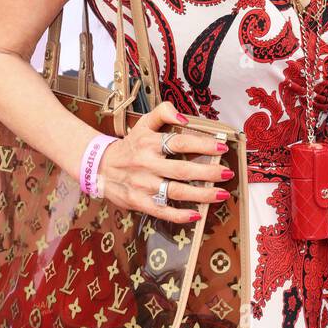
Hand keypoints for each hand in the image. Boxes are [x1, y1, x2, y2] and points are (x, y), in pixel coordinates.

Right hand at [98, 101, 231, 222]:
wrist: (100, 166)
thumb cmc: (130, 144)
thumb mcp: (144, 123)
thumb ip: (163, 112)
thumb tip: (184, 117)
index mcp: (150, 143)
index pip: (180, 142)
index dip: (203, 144)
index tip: (222, 146)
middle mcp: (147, 164)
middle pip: (182, 170)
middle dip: (208, 172)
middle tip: (227, 173)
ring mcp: (143, 185)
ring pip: (175, 192)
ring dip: (200, 195)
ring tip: (221, 194)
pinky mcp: (139, 202)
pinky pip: (161, 211)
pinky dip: (179, 215)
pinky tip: (196, 215)